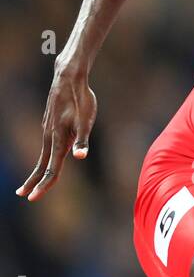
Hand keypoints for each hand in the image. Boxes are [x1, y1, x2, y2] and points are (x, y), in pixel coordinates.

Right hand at [17, 60, 97, 202]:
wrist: (69, 78)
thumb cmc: (81, 99)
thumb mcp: (86, 120)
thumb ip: (83, 140)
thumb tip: (80, 157)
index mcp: (59, 139)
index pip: (52, 168)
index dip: (45, 184)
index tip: (34, 198)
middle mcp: (50, 136)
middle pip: (43, 164)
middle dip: (34, 181)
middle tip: (24, 195)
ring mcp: (48, 130)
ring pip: (44, 155)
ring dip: (38, 170)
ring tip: (32, 182)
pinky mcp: (50, 124)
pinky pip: (48, 145)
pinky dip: (45, 157)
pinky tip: (48, 159)